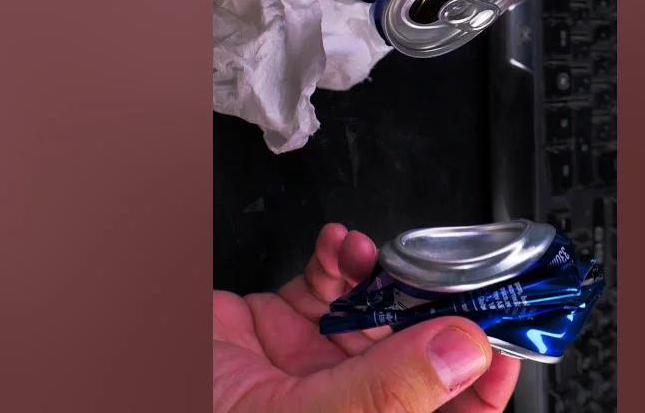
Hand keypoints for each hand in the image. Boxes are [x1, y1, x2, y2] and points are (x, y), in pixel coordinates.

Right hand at [213, 223, 520, 411]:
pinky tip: (340, 247)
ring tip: (380, 256)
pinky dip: (340, 258)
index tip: (509, 329)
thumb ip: (388, 389)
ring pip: (379, 309)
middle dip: (435, 302)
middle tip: (452, 267)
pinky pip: (327, 285)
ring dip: (387, 273)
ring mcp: (316, 364)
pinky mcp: (279, 324)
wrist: (135, 390)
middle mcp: (351, 402)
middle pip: (421, 350)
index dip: (488, 374)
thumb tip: (464, 351)